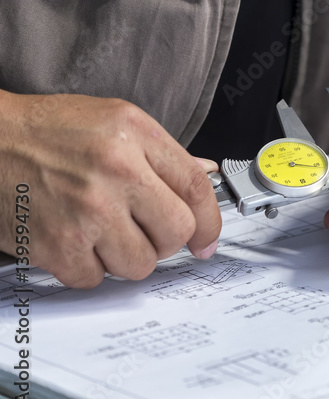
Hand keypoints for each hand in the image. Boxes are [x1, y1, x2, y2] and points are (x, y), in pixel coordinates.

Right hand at [0, 91, 221, 287]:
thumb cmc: (49, 130)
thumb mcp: (117, 120)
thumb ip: (163, 152)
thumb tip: (204, 175)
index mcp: (135, 137)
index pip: (196, 188)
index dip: (210, 221)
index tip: (207, 238)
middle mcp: (115, 173)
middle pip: (176, 233)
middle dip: (168, 239)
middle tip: (148, 230)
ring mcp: (87, 212)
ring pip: (140, 264)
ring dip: (127, 255)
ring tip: (105, 230)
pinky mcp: (56, 245)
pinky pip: (95, 278)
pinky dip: (89, 267)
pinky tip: (77, 239)